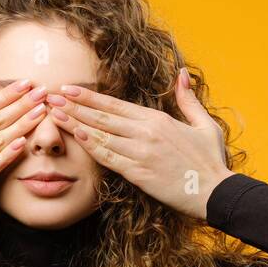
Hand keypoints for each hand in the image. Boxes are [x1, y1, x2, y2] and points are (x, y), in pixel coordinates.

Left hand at [45, 68, 231, 219]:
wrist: (216, 192)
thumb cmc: (211, 160)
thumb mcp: (204, 124)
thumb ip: (187, 99)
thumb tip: (181, 73)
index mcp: (158, 119)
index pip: (116, 104)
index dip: (90, 96)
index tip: (69, 88)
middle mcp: (146, 133)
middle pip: (102, 116)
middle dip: (74, 105)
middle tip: (50, 96)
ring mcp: (141, 153)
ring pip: (101, 135)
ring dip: (75, 123)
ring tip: (54, 114)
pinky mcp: (139, 174)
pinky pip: (108, 158)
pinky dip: (90, 146)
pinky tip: (74, 136)